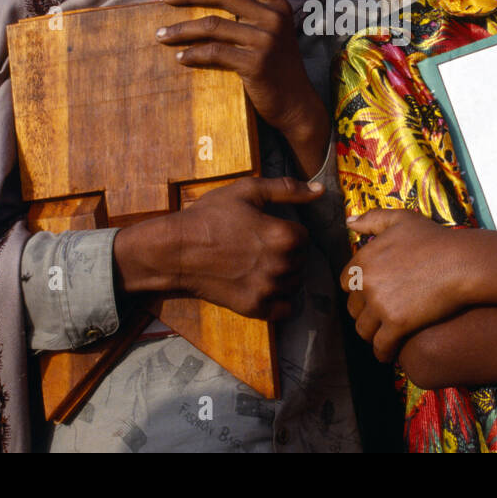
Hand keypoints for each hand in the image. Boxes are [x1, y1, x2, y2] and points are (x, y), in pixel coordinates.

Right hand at [114, 176, 320, 320]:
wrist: (176, 250)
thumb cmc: (210, 216)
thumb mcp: (247, 191)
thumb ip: (287, 189)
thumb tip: (320, 190)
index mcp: (284, 236)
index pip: (304, 237)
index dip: (287, 231)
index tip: (267, 230)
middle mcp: (281, 265)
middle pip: (300, 261)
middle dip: (286, 254)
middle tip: (260, 247)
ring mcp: (268, 289)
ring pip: (294, 284)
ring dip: (283, 276)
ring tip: (259, 265)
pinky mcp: (255, 308)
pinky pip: (284, 309)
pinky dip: (278, 300)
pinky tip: (262, 287)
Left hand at [157, 0, 329, 174]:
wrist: (296, 104)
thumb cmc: (278, 65)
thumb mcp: (270, 30)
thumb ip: (249, 3)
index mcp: (278, 5)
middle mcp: (273, 19)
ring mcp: (265, 41)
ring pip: (212, 26)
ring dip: (181, 29)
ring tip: (161, 35)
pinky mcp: (254, 64)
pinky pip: (214, 53)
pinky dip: (192, 54)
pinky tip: (180, 57)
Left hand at [344, 209, 478, 361]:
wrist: (461, 263)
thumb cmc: (435, 239)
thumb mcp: (402, 219)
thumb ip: (373, 219)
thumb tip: (348, 222)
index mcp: (363, 259)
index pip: (346, 283)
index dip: (358, 290)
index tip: (371, 295)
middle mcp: (366, 282)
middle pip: (353, 308)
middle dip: (364, 313)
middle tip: (377, 318)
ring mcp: (380, 304)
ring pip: (363, 329)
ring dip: (371, 335)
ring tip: (382, 336)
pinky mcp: (397, 324)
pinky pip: (380, 346)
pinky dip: (382, 352)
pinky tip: (389, 354)